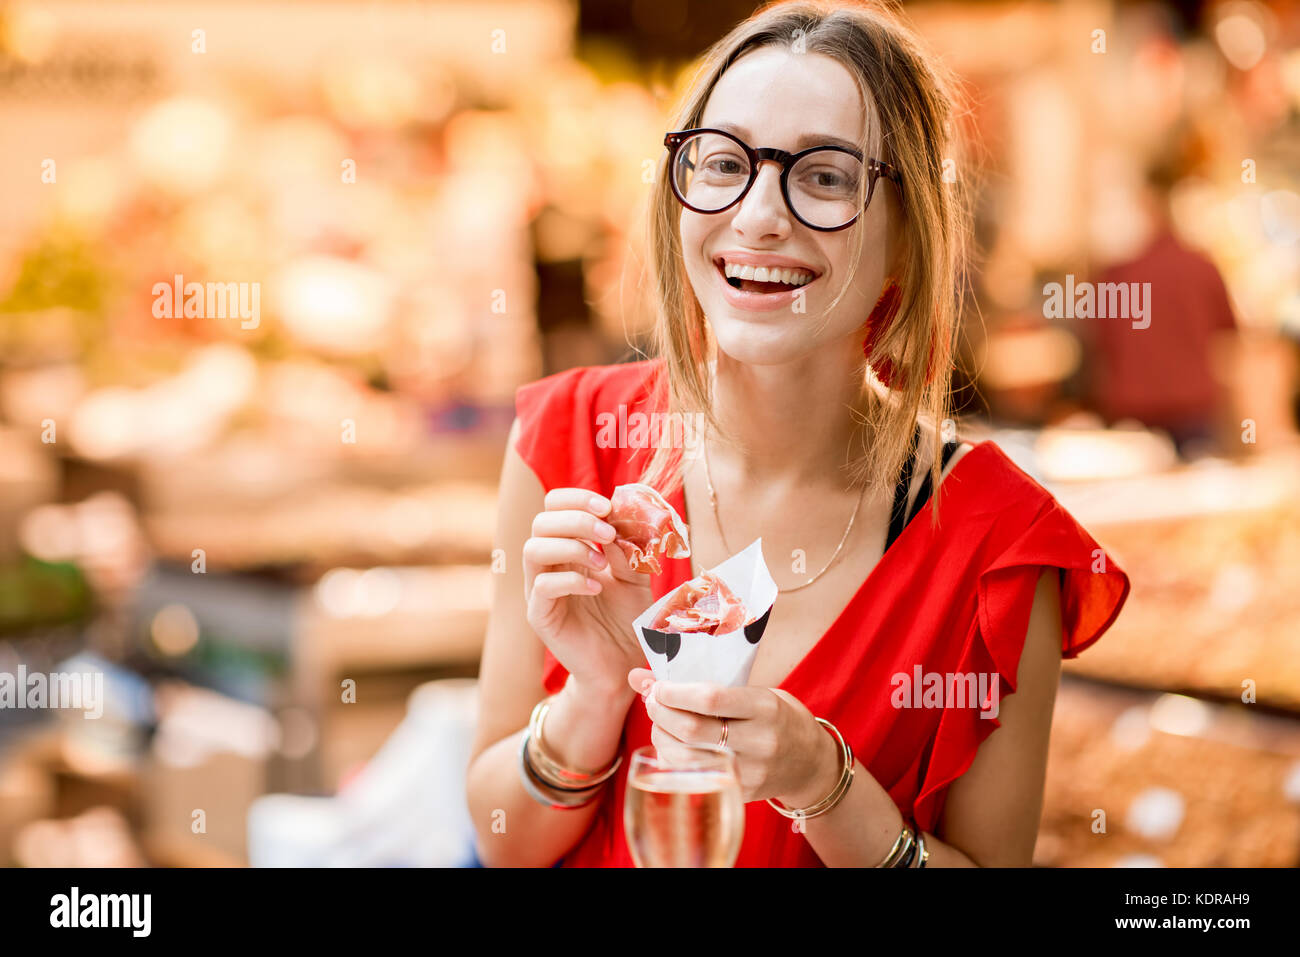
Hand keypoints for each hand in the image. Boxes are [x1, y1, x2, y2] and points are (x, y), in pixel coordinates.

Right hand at [523, 488, 652, 698]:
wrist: (622, 665)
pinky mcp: (540, 616)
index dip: (576, 499)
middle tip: (607, 532)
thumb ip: (628, 547)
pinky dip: (570, 580)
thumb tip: (620, 518)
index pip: (554, 507)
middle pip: (540, 522)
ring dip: (571, 547)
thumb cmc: (627, 619)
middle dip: (576, 520)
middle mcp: (549, 564)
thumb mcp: (636, 574)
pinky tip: (596, 588)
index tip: (606, 506)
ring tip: (601, 563)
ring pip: (533, 549)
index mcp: (569, 547)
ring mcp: (540, 590)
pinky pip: (542, 586)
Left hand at [627, 668, 841, 806]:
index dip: (675, 691)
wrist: (810, 764)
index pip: (710, 698)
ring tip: (660, 720)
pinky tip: (671, 744)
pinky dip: (671, 758)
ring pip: (684, 757)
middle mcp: (758, 742)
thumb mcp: (754, 691)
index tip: (658, 684)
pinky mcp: (736, 793)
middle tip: (652, 699)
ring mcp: (747, 773)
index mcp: (764, 708)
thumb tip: (639, 676)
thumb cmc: (777, 718)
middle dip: (660, 711)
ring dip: (660, 735)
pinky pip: (689, 776)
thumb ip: (703, 684)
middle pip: (691, 729)